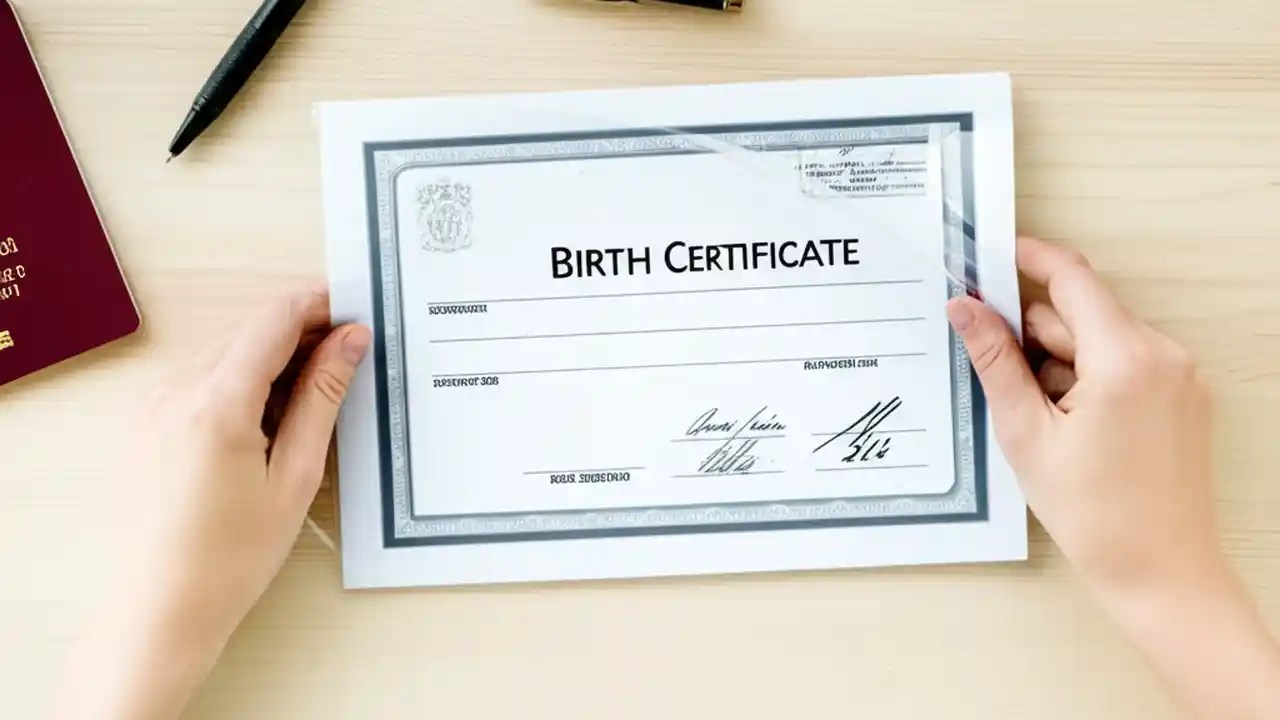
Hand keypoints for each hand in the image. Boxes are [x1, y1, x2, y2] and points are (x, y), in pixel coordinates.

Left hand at [58, 287, 370, 719]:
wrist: (161, 607)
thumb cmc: (232, 555)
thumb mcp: (295, 475)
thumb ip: (323, 397)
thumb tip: (351, 340)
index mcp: (218, 401)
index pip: (275, 319)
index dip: (320, 303)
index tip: (356, 308)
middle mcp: (177, 390)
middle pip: (251, 331)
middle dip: (303, 333)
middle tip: (350, 357)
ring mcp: (155, 404)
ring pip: (228, 353)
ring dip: (273, 359)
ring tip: (314, 398)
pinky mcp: (147, 421)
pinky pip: (203, 379)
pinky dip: (242, 383)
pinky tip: (269, 420)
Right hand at [947, 236, 1279, 718]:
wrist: (1160, 573)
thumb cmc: (1096, 514)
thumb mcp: (1027, 432)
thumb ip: (995, 360)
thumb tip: (965, 308)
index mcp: (1125, 358)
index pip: (1072, 278)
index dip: (1027, 259)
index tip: (992, 254)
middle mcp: (1163, 355)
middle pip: (1081, 314)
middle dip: (1034, 337)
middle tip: (999, 379)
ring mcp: (1179, 375)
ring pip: (1099, 340)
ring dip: (1060, 364)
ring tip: (1042, 424)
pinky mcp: (1182, 396)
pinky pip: (1124, 363)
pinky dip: (1088, 380)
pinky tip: (1070, 427)